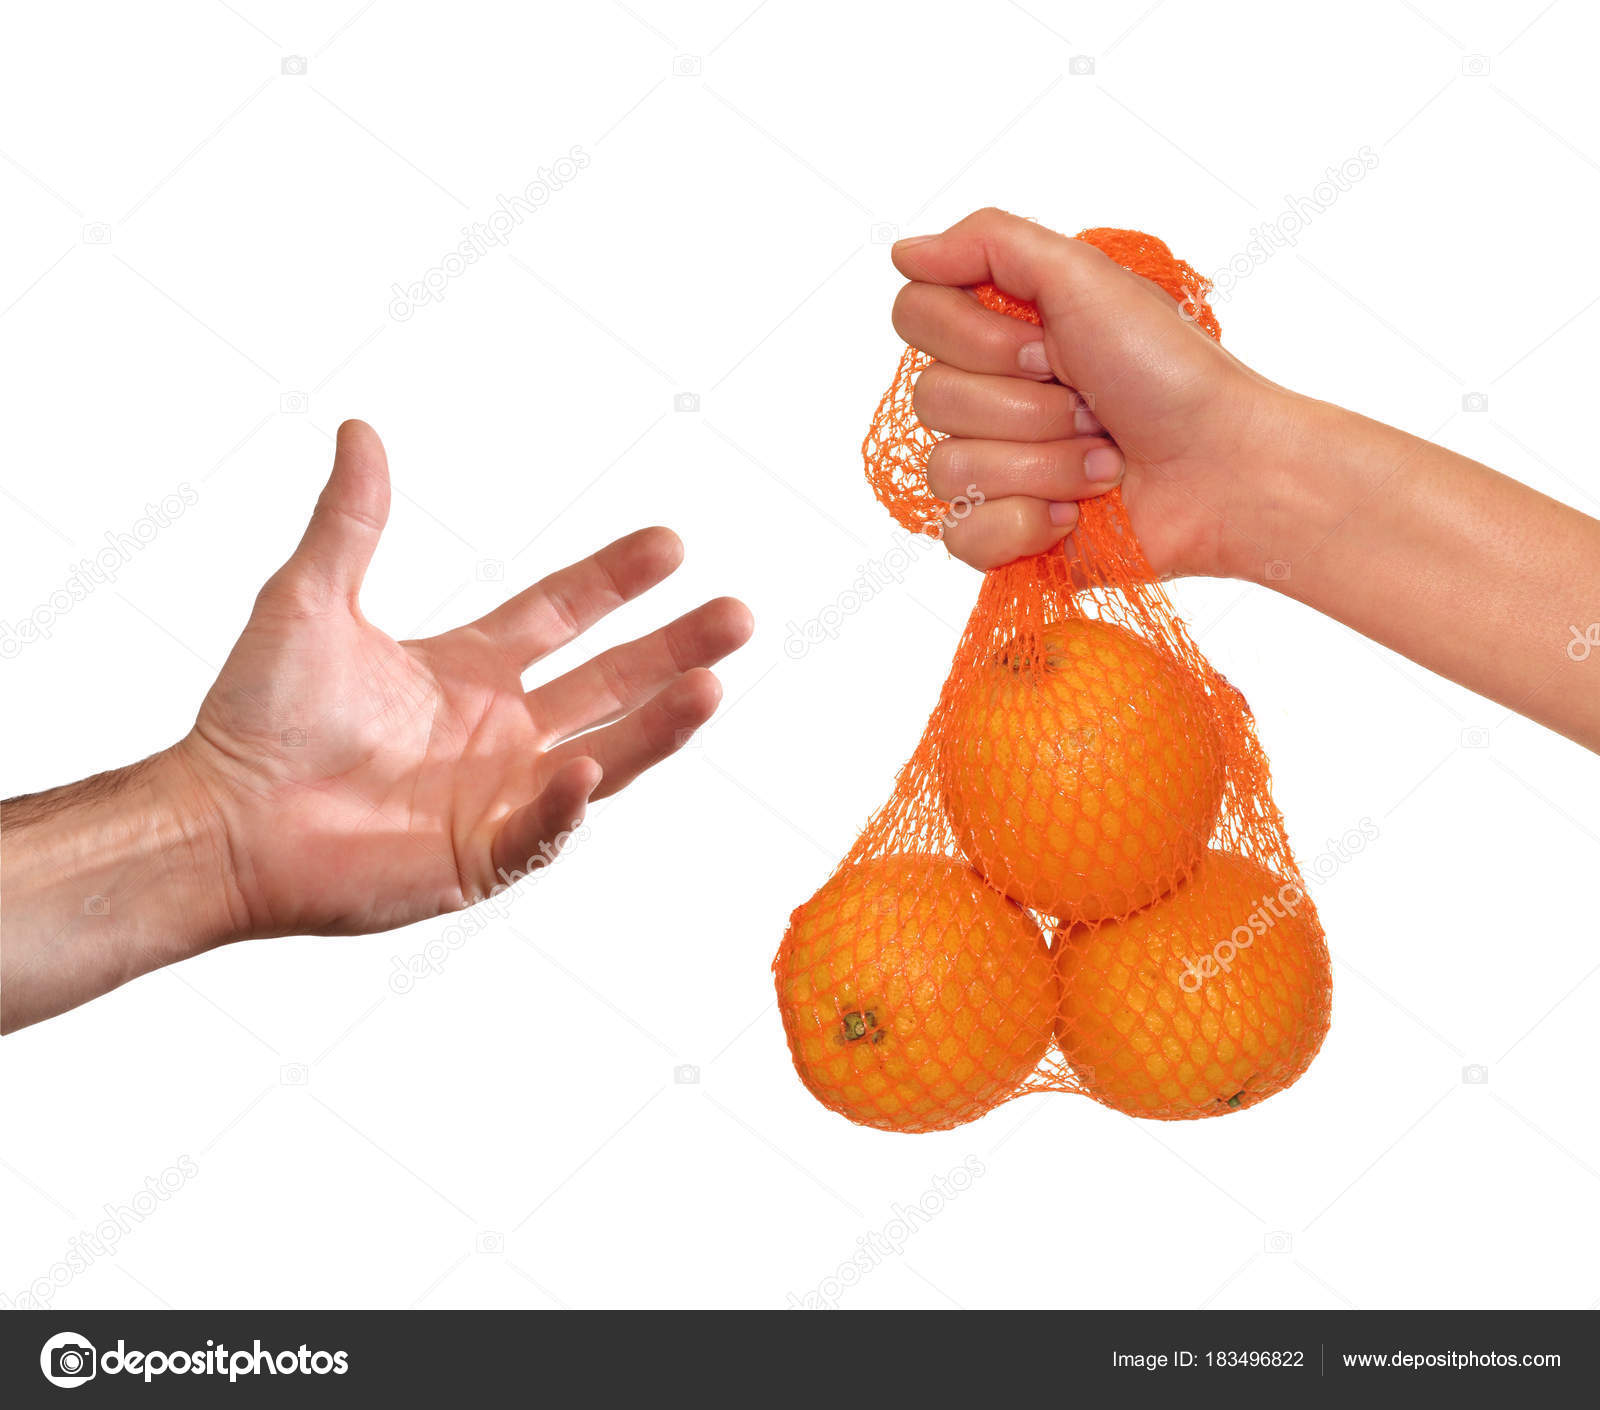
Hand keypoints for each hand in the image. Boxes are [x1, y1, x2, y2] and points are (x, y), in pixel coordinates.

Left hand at [170, 420, 752, 937]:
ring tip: (713, 687)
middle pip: (611, 684)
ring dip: (659, 725)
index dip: (618, 581)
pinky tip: (585, 768)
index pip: (565, 616)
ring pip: (605, 756)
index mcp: (471, 671)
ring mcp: (500, 796)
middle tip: (737, 617)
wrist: (219, 820)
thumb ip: (351, 523)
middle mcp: (501, 731)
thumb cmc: (257, 718)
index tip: (673, 545)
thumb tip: (360, 430)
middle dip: (675, 650)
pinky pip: (540, 830)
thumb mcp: (309, 602)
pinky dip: (563, 804)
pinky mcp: (482, 857)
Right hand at [890, 208, 1306, 575]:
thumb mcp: (1087, 278)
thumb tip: (901, 251)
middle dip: (1026, 405)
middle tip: (1091, 405)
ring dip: (1043, 464)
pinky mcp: (1003, 535)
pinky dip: (1026, 524)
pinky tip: (1076, 515)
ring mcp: (992, 469)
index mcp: (999, 331)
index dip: (976, 336)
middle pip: (928, 397)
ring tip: (1102, 461)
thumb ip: (990, 242)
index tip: (1048, 344)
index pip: (915, 316)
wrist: (1222, 470)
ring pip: (949, 469)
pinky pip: (959, 534)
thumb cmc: (1169, 374)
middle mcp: (986, 397)